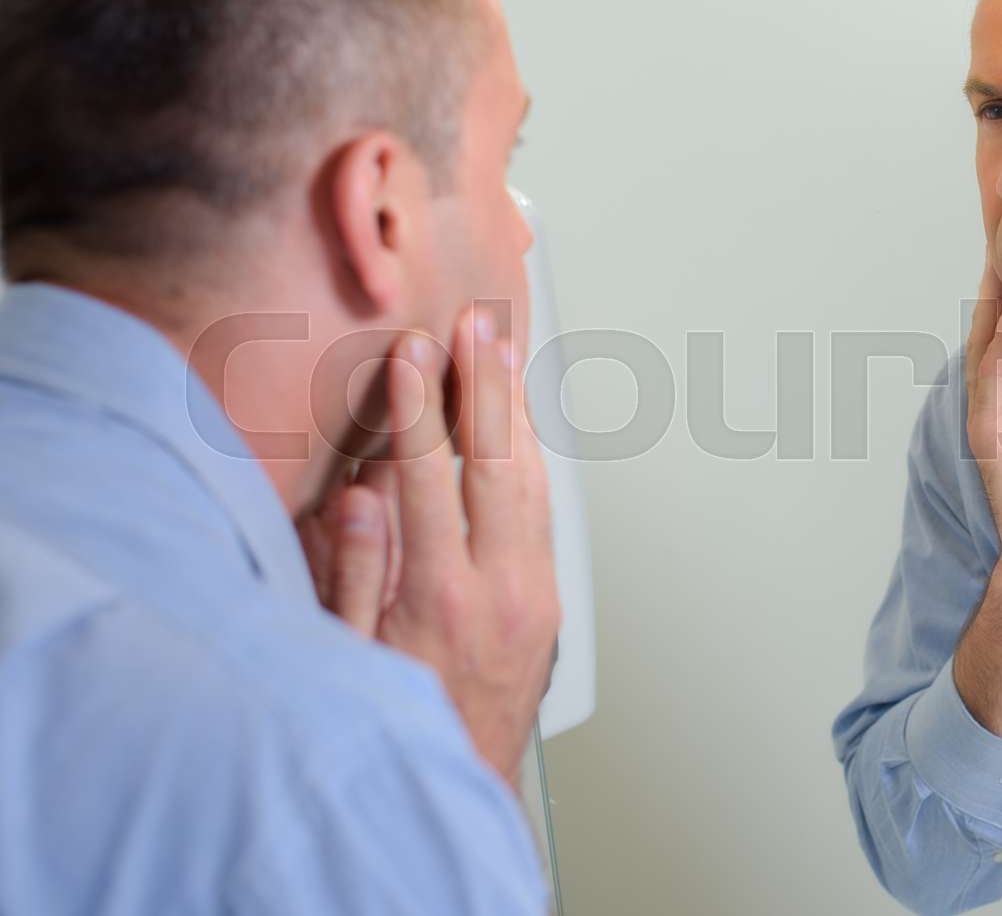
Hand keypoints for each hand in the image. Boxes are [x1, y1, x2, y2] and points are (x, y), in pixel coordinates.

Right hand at [299, 305, 560, 787]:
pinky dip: (532, 458)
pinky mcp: (549, 601)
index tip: (412, 352)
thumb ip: (352, 577)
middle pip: (496, 463)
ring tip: (506, 351)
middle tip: (476, 324)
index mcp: (440, 597)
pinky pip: (543, 512)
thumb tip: (360, 496)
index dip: (421, 406)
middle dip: (484, 385)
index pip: (431, 477)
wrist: (466, 781)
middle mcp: (499, 587)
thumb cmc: (399, 724)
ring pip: (532, 481)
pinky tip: (524, 426)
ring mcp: (533, 592)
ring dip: (518, 412)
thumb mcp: (348, 663)